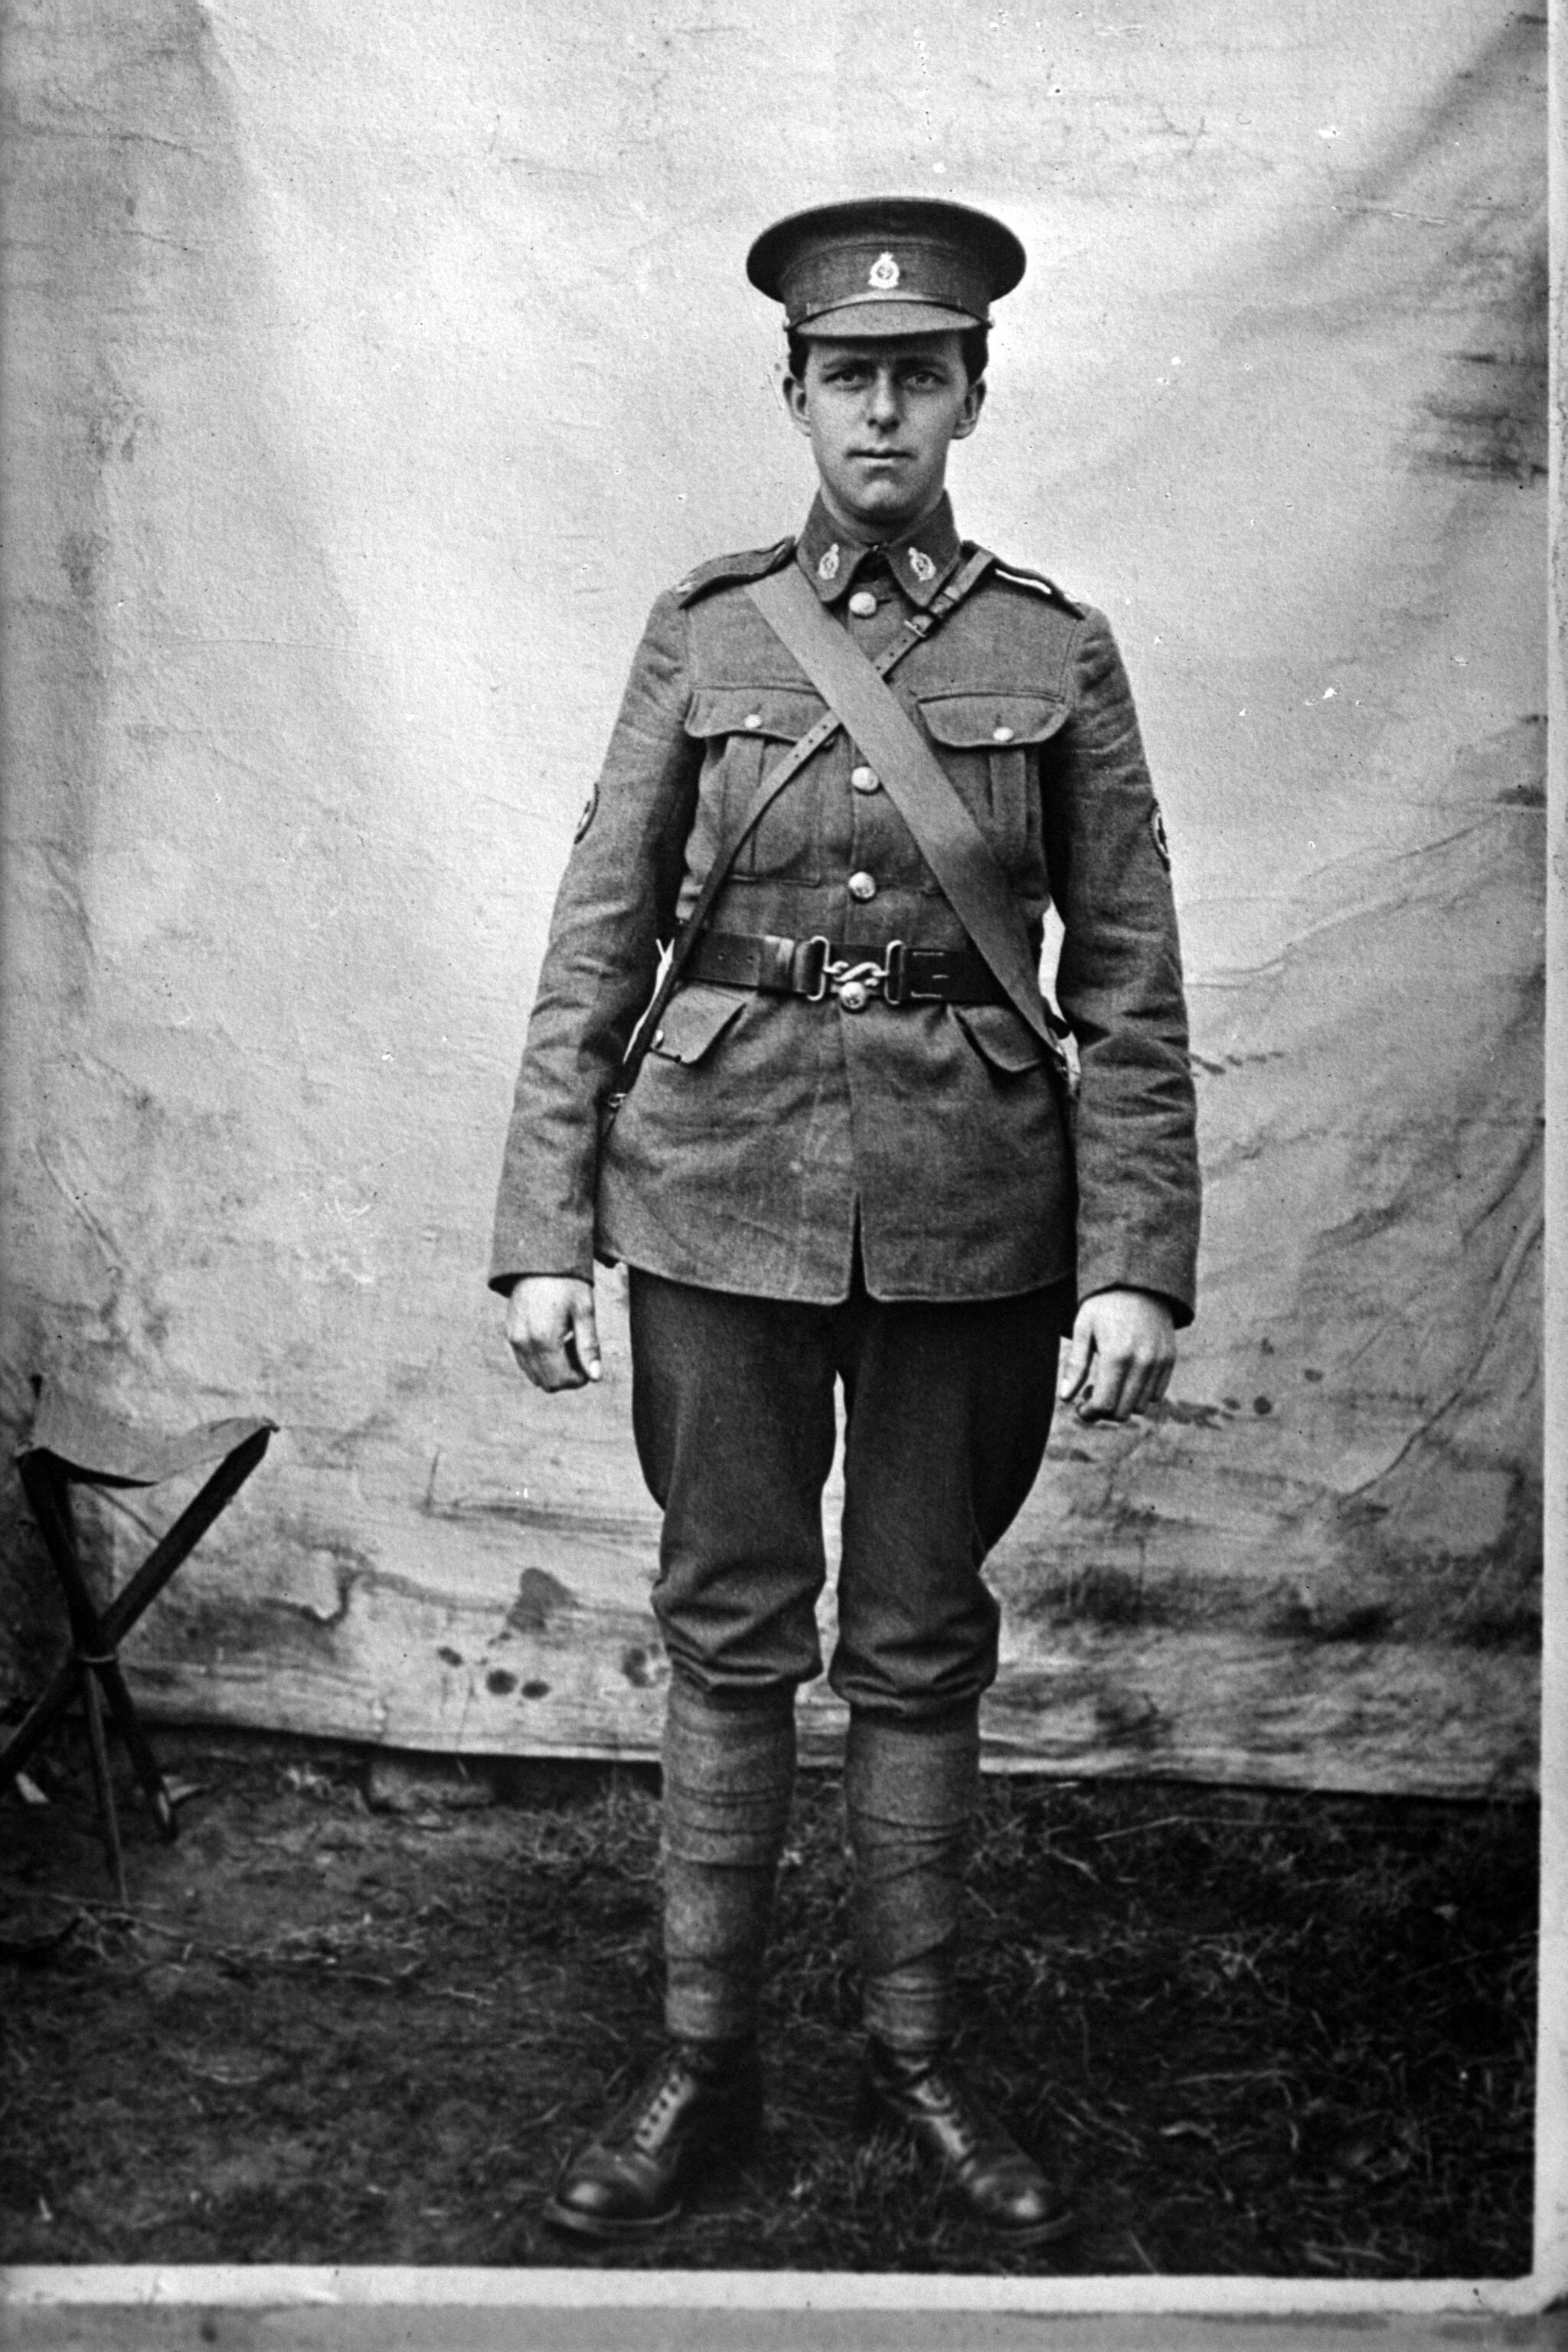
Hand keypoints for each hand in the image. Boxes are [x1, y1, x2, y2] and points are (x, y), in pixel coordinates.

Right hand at [506, 1276, 601, 1391]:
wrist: (538, 1258)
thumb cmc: (567, 1282)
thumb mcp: (584, 1311)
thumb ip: (589, 1346)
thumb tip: (595, 1377)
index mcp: (543, 1339)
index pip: (561, 1380)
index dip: (580, 1379)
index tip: (590, 1364)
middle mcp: (523, 1343)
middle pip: (547, 1383)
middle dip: (567, 1376)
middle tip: (580, 1352)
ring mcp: (513, 1339)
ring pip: (534, 1375)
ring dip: (554, 1370)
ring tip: (568, 1344)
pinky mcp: (509, 1333)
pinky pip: (524, 1361)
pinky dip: (541, 1361)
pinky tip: (554, 1339)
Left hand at [1058, 1288, 1174, 1422]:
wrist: (1141, 1282)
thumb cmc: (1104, 1304)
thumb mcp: (1083, 1328)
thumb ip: (1075, 1365)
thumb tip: (1065, 1398)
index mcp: (1117, 1356)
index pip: (1104, 1405)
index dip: (1089, 1413)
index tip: (1079, 1407)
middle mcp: (1142, 1362)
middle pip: (1123, 1412)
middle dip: (1103, 1412)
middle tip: (1090, 1395)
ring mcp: (1159, 1363)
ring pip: (1140, 1406)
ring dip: (1122, 1404)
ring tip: (1109, 1385)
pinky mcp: (1170, 1360)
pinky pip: (1156, 1394)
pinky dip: (1140, 1395)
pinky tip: (1127, 1378)